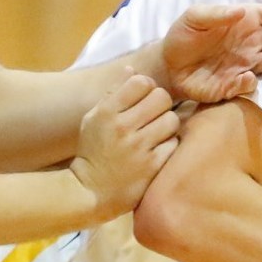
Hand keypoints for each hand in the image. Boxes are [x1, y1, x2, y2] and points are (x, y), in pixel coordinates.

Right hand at [73, 72, 179, 218]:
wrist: (89, 192)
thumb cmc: (93, 151)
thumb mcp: (94, 119)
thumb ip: (114, 93)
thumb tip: (132, 70)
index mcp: (107, 112)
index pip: (140, 82)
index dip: (146, 87)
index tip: (143, 98)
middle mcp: (122, 127)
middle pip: (162, 98)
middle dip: (161, 105)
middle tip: (154, 116)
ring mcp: (138, 148)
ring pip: (172, 120)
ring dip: (167, 125)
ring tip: (157, 133)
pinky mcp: (151, 166)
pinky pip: (173, 143)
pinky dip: (168, 146)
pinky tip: (157, 150)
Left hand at [155, 3, 261, 102]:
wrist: (168, 66)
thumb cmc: (183, 35)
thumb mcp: (194, 17)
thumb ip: (216, 13)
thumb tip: (241, 10)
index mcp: (246, 21)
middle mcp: (252, 43)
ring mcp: (246, 64)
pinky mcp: (235, 85)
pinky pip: (249, 84)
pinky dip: (250, 81)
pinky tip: (248, 77)